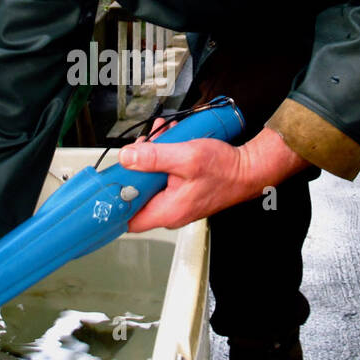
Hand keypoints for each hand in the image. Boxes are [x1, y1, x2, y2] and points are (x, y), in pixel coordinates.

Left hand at [118, 127, 309, 232]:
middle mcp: (170, 212)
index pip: (127, 218)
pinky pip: (163, 178)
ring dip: (150, 160)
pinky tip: (169, 144)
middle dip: (135, 169)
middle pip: (136, 195)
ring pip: (149, 183)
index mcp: (168, 211)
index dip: (114, 201)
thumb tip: (127, 158)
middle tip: (141, 150)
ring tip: (160, 141)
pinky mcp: (182, 192)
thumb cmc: (225, 168)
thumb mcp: (186, 157)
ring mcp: (176, 203)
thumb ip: (153, 158)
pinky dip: (162, 160)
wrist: (249, 168)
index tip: (110, 181)